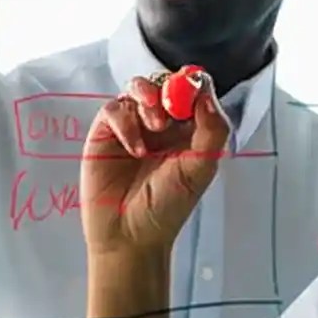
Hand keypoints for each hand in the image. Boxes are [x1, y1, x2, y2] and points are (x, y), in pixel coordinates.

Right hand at [80, 71, 230, 255]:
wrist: (131, 235)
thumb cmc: (169, 206)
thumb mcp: (201, 168)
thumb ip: (212, 130)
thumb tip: (207, 93)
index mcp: (189, 128)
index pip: (194, 90)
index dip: (195, 82)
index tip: (196, 85)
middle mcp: (161, 123)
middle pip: (164, 82)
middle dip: (170, 87)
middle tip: (174, 107)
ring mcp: (132, 125)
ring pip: (137, 88)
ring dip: (148, 98)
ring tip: (156, 125)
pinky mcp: (105, 133)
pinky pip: (113, 109)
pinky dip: (125, 122)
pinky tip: (135, 149)